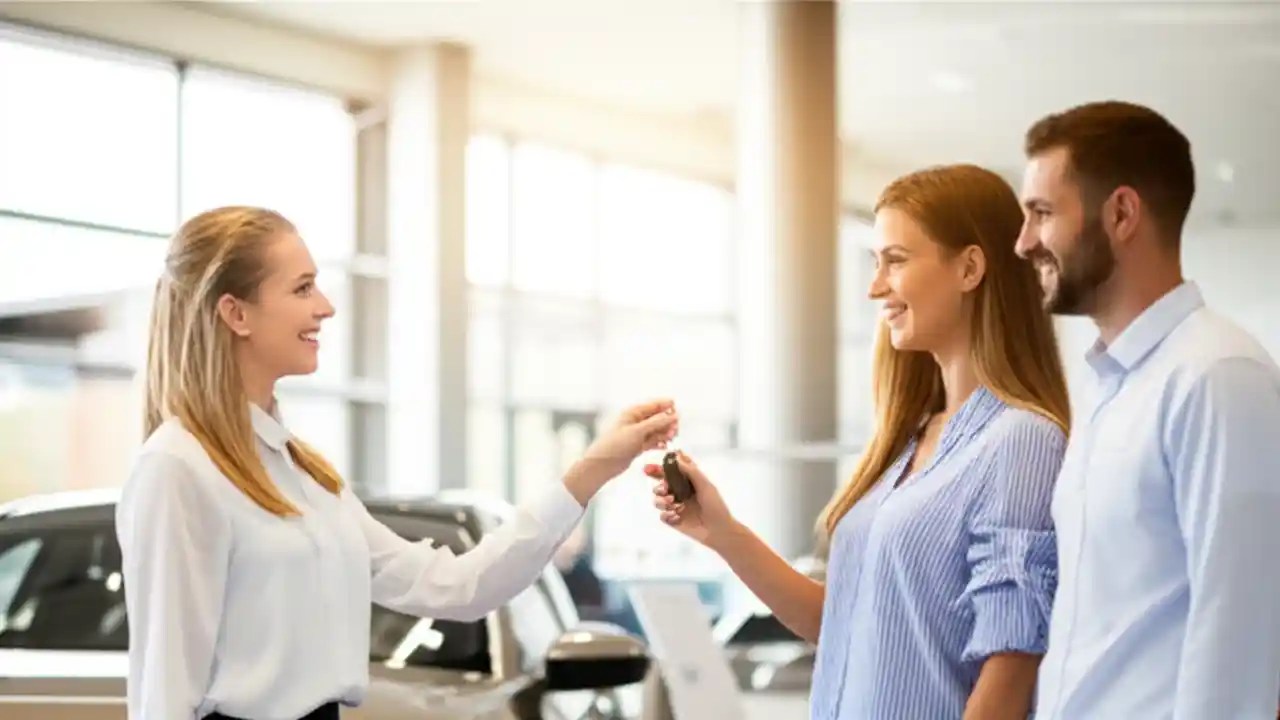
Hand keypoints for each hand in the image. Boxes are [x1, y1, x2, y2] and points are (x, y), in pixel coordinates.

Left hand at [564, 399, 678, 502]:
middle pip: (657, 418)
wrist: (602, 464)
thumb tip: (674, 415)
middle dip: (667, 422)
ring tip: (672, 438)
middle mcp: (635, 421)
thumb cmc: (615, 445)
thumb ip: (657, 423)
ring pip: (656, 430)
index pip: (653, 405)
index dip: (666, 405)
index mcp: (632, 412)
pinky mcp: (637, 446)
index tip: (678, 410)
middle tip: (676, 430)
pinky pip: (652, 441)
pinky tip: (665, 446)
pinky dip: (659, 443)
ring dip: (665, 433)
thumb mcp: (638, 431)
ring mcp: (636, 434)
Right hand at [644, 451, 735, 548]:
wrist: (719, 530)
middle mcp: (680, 494)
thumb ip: (690, 470)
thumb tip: (675, 456)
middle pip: (660, 486)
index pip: (670, 473)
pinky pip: (662, 515)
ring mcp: (675, 507)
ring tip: (672, 503)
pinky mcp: (673, 520)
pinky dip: (666, 514)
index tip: (649, 468)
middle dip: (658, 486)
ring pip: (657, 500)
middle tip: (664, 489)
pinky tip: (677, 516)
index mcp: (687, 483)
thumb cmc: (715, 505)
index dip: (658, 469)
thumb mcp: (705, 484)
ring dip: (661, 500)